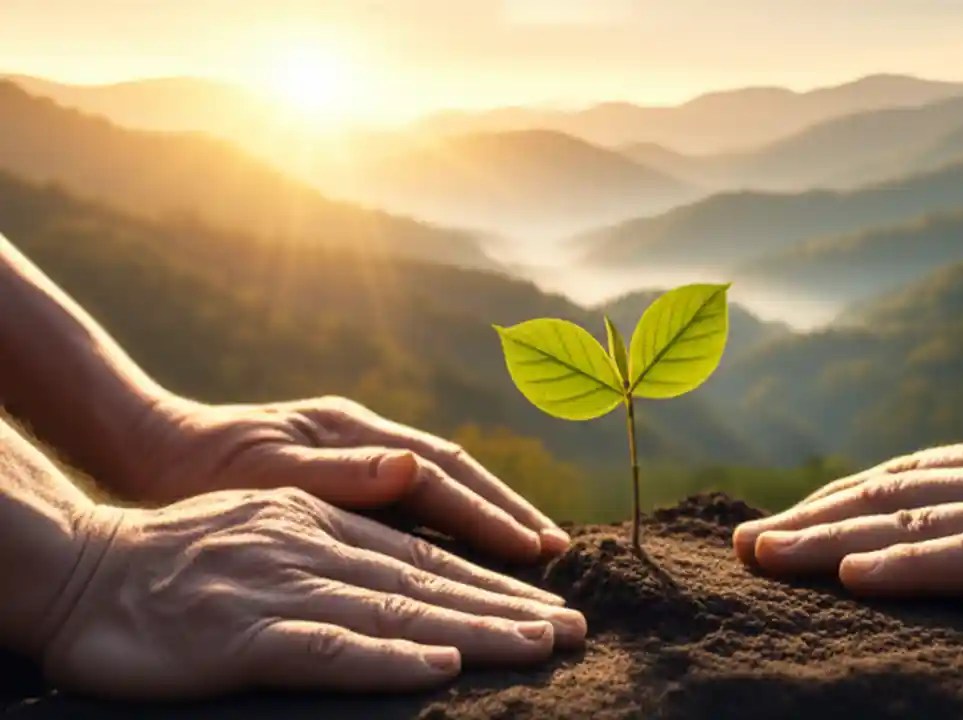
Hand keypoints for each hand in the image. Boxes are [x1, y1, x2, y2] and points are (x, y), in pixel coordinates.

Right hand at [42, 488, 585, 698]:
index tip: (548, 605)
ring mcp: (282, 587)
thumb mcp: (271, 527)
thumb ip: (340, 532)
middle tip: (574, 630)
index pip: (428, 554)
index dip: (493, 580)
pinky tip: (437, 670)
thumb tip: (404, 548)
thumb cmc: (177, 557)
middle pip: (431, 580)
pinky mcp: (242, 635)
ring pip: (397, 611)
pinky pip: (327, 650)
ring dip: (473, 631)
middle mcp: (317, 546)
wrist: (81, 566)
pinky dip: (385, 660)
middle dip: (508, 606)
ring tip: (537, 648)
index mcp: (326, 521)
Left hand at [124, 396, 567, 561]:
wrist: (155, 447)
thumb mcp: (263, 473)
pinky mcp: (350, 469)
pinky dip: (453, 522)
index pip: (438, 474)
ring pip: (442, 482)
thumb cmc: (200, 469)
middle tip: (559, 550)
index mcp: (349, 430)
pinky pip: (416, 497)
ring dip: (490, 515)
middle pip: (455, 471)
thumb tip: (415, 466)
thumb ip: (340, 474)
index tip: (535, 548)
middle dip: (508, 510)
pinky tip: (473, 549)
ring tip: (536, 550)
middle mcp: (365, 434)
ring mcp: (360, 448)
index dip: (488, 513)